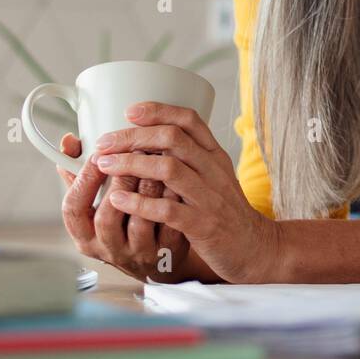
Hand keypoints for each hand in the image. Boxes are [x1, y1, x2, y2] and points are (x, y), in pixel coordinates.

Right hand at [57, 133, 198, 282]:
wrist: (158, 258)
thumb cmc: (122, 221)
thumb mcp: (96, 203)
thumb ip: (80, 173)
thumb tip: (68, 141)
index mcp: (85, 236)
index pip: (73, 209)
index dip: (83, 179)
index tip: (98, 154)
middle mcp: (109, 249)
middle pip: (106, 218)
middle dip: (119, 181)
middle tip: (133, 153)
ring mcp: (138, 253)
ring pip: (140, 222)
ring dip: (147, 187)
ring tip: (155, 160)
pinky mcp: (166, 252)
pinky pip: (169, 225)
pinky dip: (171, 199)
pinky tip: (174, 179)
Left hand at [91, 102, 280, 283]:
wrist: (255, 247)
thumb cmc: (226, 211)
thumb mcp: (215, 177)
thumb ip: (189, 159)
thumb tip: (147, 142)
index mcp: (214, 155)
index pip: (189, 120)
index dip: (158, 111)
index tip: (129, 111)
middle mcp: (213, 170)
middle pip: (172, 139)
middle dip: (133, 137)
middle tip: (104, 143)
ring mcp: (209, 197)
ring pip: (168, 169)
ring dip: (131, 164)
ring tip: (104, 165)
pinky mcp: (203, 224)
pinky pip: (167, 209)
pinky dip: (138, 202)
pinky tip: (117, 199)